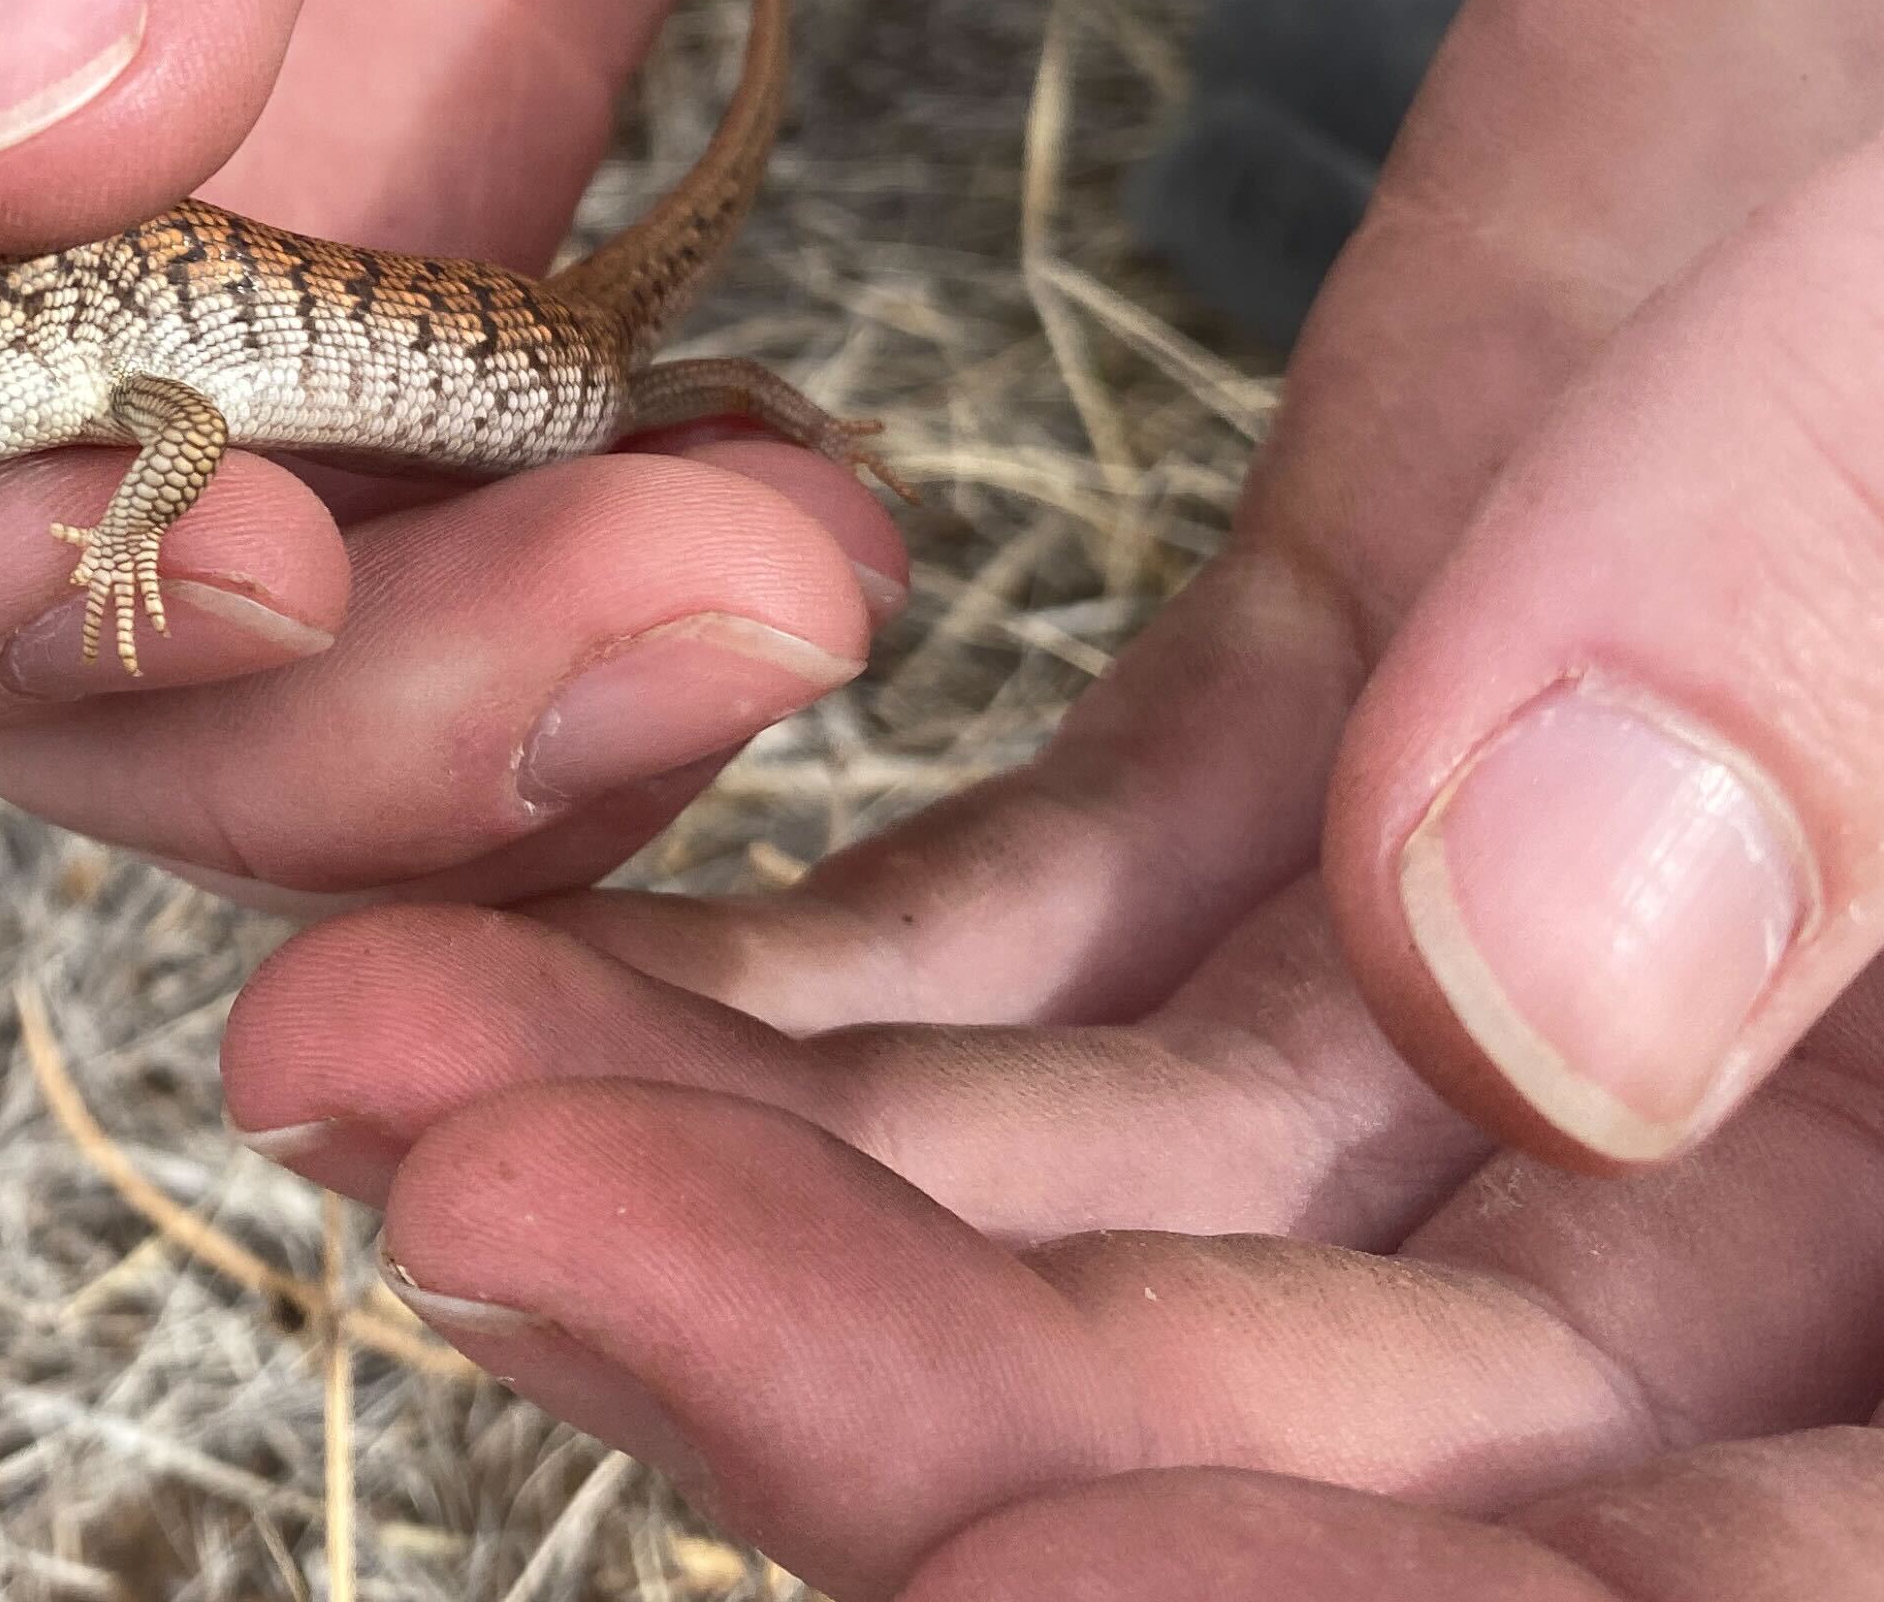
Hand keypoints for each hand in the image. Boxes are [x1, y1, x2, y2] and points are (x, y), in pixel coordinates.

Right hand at [0, 0, 927, 897]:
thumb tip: (4, 126)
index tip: (103, 494)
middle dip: (155, 684)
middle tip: (551, 634)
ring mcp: (124, 154)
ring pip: (137, 620)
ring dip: (414, 721)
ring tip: (763, 591)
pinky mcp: (383, 186)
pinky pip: (397, 539)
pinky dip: (569, 625)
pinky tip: (788, 518)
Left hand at [222, 0, 1883, 1589]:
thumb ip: (1826, 596)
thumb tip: (1533, 994)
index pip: (1721, 1583)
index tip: (981, 1561)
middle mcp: (1817, 1138)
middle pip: (1344, 1410)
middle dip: (895, 1358)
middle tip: (485, 1197)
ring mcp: (1566, 905)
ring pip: (1133, 1169)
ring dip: (741, 1142)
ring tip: (361, 1034)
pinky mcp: (1360, 679)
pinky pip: (1055, 911)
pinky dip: (790, 944)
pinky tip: (497, 927)